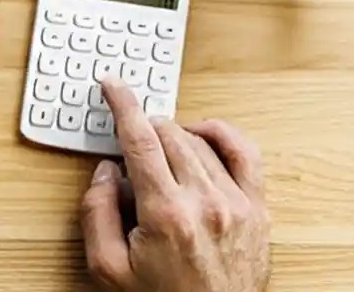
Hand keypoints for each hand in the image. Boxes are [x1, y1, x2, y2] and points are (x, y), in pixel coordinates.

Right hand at [80, 78, 271, 291]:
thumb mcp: (108, 268)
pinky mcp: (257, 209)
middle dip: (144, 127)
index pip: (140, 140)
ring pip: (199, 141)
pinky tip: (202, 136)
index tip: (113, 85)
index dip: (123, 104)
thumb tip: (105, 172)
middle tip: (129, 140)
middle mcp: (205, 202)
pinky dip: (221, 134)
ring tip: (158, 154)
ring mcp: (236, 203)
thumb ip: (97, 213)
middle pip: (169, 135)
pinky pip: (244, 152)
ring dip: (174, 136)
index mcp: (165, 213)